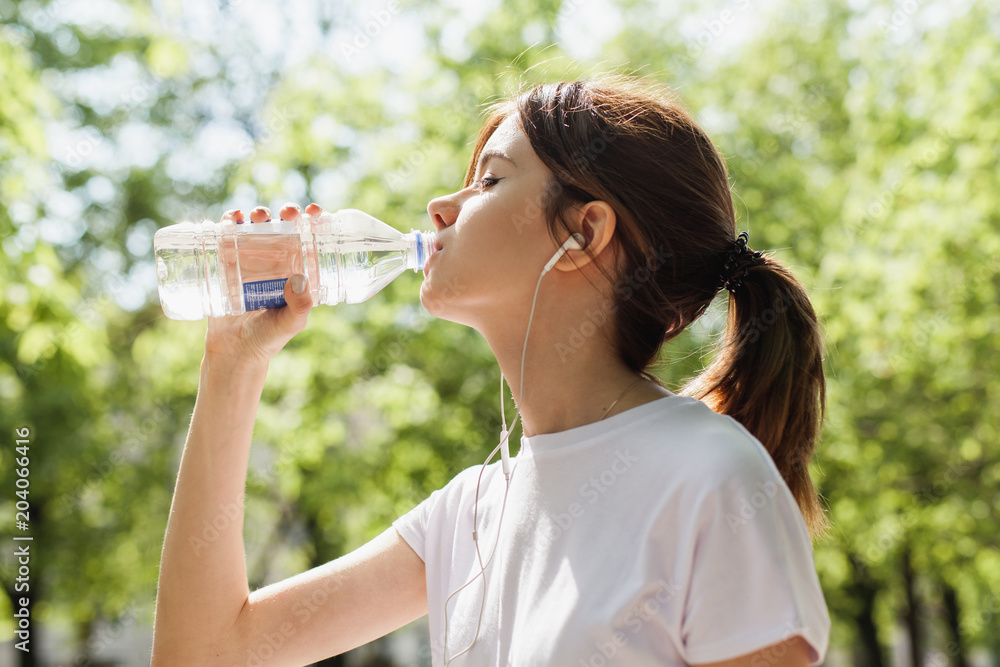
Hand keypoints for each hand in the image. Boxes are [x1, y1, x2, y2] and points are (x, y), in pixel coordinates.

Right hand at [203, 202, 325, 366]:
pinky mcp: (227, 264)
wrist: (235, 351)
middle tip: (289, 212)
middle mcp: (276, 262)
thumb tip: (299, 279)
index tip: (315, 212)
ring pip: (257, 228)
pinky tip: (232, 219)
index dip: (313, 222)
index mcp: (297, 271)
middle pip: (284, 228)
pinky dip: (229, 223)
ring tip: (259, 216)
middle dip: (287, 212)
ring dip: (258, 214)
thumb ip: (299, 306)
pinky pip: (228, 238)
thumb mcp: (290, 323)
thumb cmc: (269, 338)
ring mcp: (251, 261)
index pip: (309, 241)